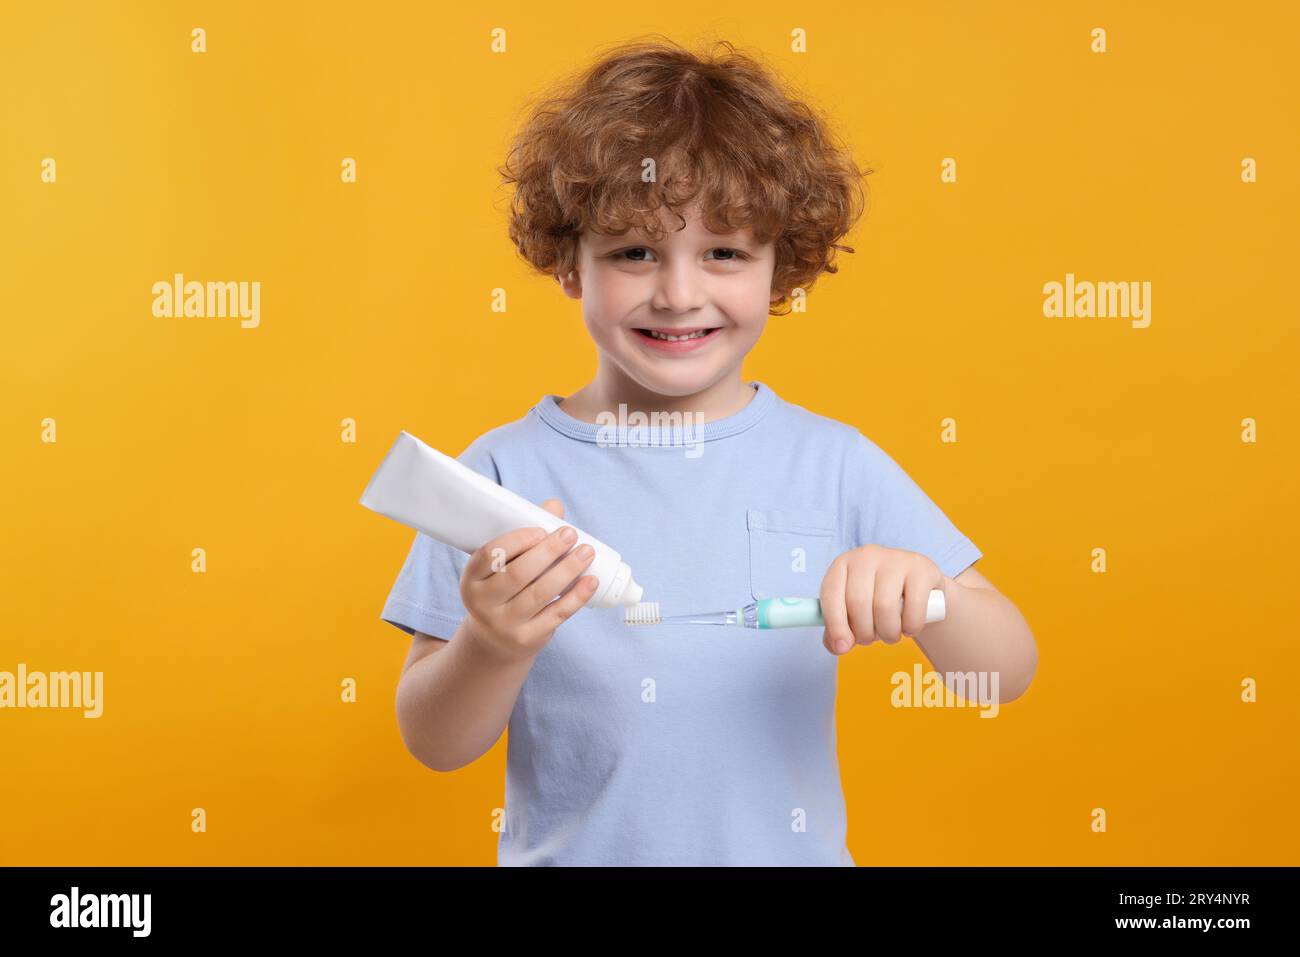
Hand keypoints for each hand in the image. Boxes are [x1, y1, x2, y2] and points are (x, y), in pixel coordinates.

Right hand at [459, 499, 597, 662]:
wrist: (495, 641)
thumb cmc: (503, 590)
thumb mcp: (503, 567)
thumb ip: (525, 536)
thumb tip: (554, 507)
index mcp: (472, 578)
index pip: (489, 555)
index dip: (516, 541)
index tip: (541, 530)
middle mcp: (483, 602)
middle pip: (518, 574)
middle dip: (548, 552)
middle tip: (570, 534)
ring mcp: (504, 623)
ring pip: (540, 593)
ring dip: (567, 570)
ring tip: (586, 552)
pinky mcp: (527, 638)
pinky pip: (556, 614)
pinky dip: (577, 596)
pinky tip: (591, 580)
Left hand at [819, 544, 944, 654]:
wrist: (920, 591)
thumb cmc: (879, 603)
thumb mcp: (854, 614)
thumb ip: (838, 631)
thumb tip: (838, 646)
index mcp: (842, 565)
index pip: (831, 593)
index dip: (835, 624)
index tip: (843, 646)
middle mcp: (866, 556)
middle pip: (857, 602)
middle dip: (864, 632)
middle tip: (871, 639)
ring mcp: (895, 559)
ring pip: (884, 606)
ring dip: (887, 632)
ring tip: (891, 634)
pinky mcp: (921, 569)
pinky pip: (913, 606)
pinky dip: (911, 626)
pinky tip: (909, 627)